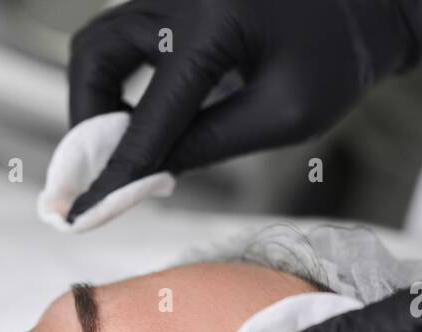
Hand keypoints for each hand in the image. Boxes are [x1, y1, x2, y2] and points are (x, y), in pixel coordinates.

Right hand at [65, 0, 421, 222]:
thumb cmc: (341, 54)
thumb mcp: (284, 116)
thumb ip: (208, 144)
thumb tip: (146, 175)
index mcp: (213, 27)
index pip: (145, 117)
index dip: (111, 174)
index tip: (80, 214)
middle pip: (96, 57)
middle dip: (87, 119)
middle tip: (104, 166)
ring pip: (100, 41)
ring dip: (96, 97)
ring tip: (123, 143)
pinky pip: (124, 36)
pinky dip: (118, 78)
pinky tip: (144, 115)